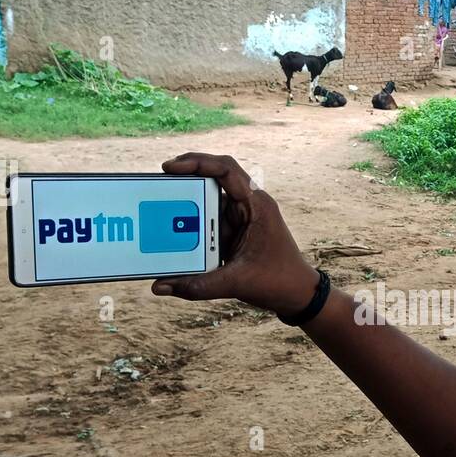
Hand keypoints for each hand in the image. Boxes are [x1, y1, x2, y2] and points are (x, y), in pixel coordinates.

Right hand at [151, 153, 319, 316]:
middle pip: (213, 179)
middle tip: (157, 183)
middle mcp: (249, 206)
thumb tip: (161, 286)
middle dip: (185, 179)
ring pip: (208, 202)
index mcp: (257, 205)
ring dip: (187, 206)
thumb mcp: (237, 283)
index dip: (198, 162)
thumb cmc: (278, 281)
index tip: (171, 167)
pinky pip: (210, 221)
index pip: (226, 170)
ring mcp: (241, 218)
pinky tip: (174, 233)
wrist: (298, 294)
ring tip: (160, 208)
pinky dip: (193, 226)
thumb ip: (199, 285)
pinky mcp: (235, 231)